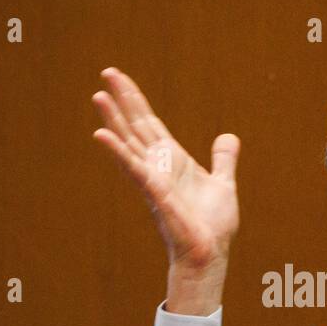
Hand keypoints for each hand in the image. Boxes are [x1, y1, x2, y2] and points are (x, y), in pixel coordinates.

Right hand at [91, 67, 240, 274]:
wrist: (209, 253)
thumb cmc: (211, 226)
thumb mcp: (223, 184)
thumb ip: (223, 160)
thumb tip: (228, 137)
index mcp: (172, 160)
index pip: (149, 123)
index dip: (136, 100)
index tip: (120, 79)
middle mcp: (157, 166)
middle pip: (135, 125)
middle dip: (122, 99)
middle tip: (107, 72)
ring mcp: (153, 178)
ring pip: (128, 142)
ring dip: (113, 119)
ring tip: (98, 95)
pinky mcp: (155, 192)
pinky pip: (133, 168)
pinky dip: (118, 151)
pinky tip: (101, 135)